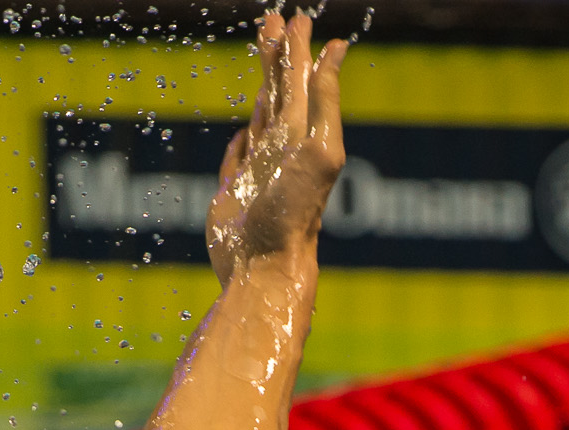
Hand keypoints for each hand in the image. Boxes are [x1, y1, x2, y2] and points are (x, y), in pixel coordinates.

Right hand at [206, 12, 347, 284]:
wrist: (264, 266)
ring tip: (263, 58)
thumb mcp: (320, 150)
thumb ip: (323, 101)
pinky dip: (242, 138)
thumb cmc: (295, 213)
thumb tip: (334, 51)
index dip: (299, 48)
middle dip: (279, 54)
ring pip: (261, 114)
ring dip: (263, 83)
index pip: (300, 79)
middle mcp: (282, 148)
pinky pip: (238, 156)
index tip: (298, 18)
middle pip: (280, 89)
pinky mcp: (234, 192)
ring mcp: (258, 169)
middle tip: (276, 19)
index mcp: (302, 134)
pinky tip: (247, 130)